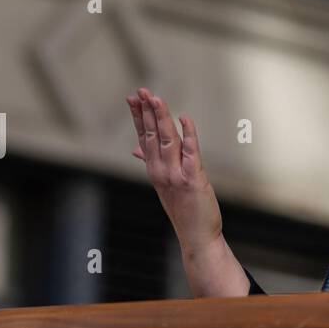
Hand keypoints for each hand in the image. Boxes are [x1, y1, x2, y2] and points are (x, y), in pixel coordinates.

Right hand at [127, 88, 223, 255]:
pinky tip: (185, 120)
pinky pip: (190, 153)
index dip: (137, 117)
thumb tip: (136, 149)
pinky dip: (188, 135)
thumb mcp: (165, 185)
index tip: (132, 98)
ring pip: (167, 140)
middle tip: (141, 90)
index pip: (143, 137)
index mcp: (155, 170)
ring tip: (156, 99)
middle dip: (146, 112)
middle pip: (152, 135)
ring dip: (161, 118)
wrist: (196, 237)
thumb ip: (152, 163)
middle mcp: (161, 171)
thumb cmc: (184, 210)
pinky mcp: (193, 181)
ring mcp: (176, 176)